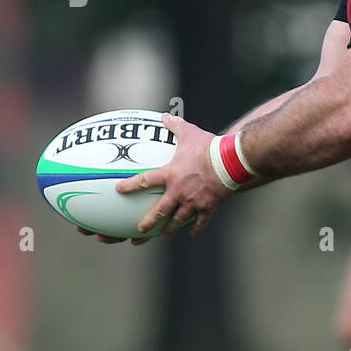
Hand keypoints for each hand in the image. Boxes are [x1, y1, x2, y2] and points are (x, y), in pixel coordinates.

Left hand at [115, 113, 231, 239]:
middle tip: (139, 230)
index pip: (145, 180)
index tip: (119, 190)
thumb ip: (174, 126)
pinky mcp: (208, 207)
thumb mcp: (189, 132)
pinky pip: (200, 222)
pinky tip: (191, 233)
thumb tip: (164, 116)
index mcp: (170, 174)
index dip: (130, 185)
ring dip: (169, 229)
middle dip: (148, 222)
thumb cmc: (209, 146)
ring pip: (178, 220)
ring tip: (163, 235)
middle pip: (159, 211)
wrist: (231, 161)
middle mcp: (179, 191)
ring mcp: (193, 201)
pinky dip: (195, 228)